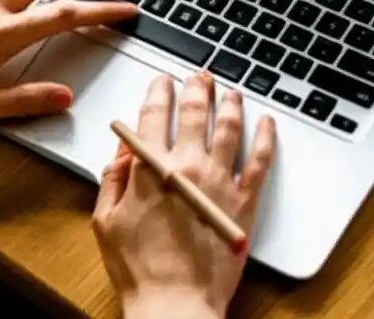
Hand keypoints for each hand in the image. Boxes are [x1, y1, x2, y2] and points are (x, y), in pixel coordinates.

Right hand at [94, 73, 276, 318]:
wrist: (176, 302)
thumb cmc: (140, 269)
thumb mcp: (106, 222)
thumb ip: (112, 180)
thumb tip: (123, 151)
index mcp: (151, 169)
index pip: (155, 116)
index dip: (159, 92)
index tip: (162, 81)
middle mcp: (189, 167)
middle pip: (195, 113)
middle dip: (197, 88)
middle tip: (200, 76)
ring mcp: (220, 181)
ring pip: (229, 128)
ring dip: (230, 103)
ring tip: (231, 91)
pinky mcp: (245, 201)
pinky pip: (260, 160)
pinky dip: (265, 136)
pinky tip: (267, 122)